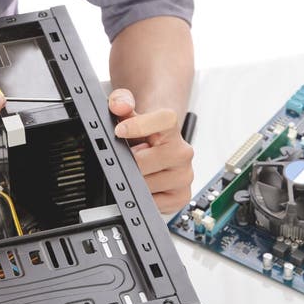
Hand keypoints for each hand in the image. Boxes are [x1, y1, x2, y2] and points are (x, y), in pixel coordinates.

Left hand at [108, 88, 193, 213]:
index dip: (138, 126)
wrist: (160, 147)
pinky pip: (152, 202)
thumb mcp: (129, 112)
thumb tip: (119, 105)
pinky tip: (145, 182)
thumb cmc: (144, 131)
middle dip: (128, 161)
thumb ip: (121, 101)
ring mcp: (184, 175)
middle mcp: (182, 151)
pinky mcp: (181, 196)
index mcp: (171, 127)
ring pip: (145, 184)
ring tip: (137, 168)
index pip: (162, 121)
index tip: (119, 130)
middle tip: (126, 156)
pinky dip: (142, 195)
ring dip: (134, 179)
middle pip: (143, 162)